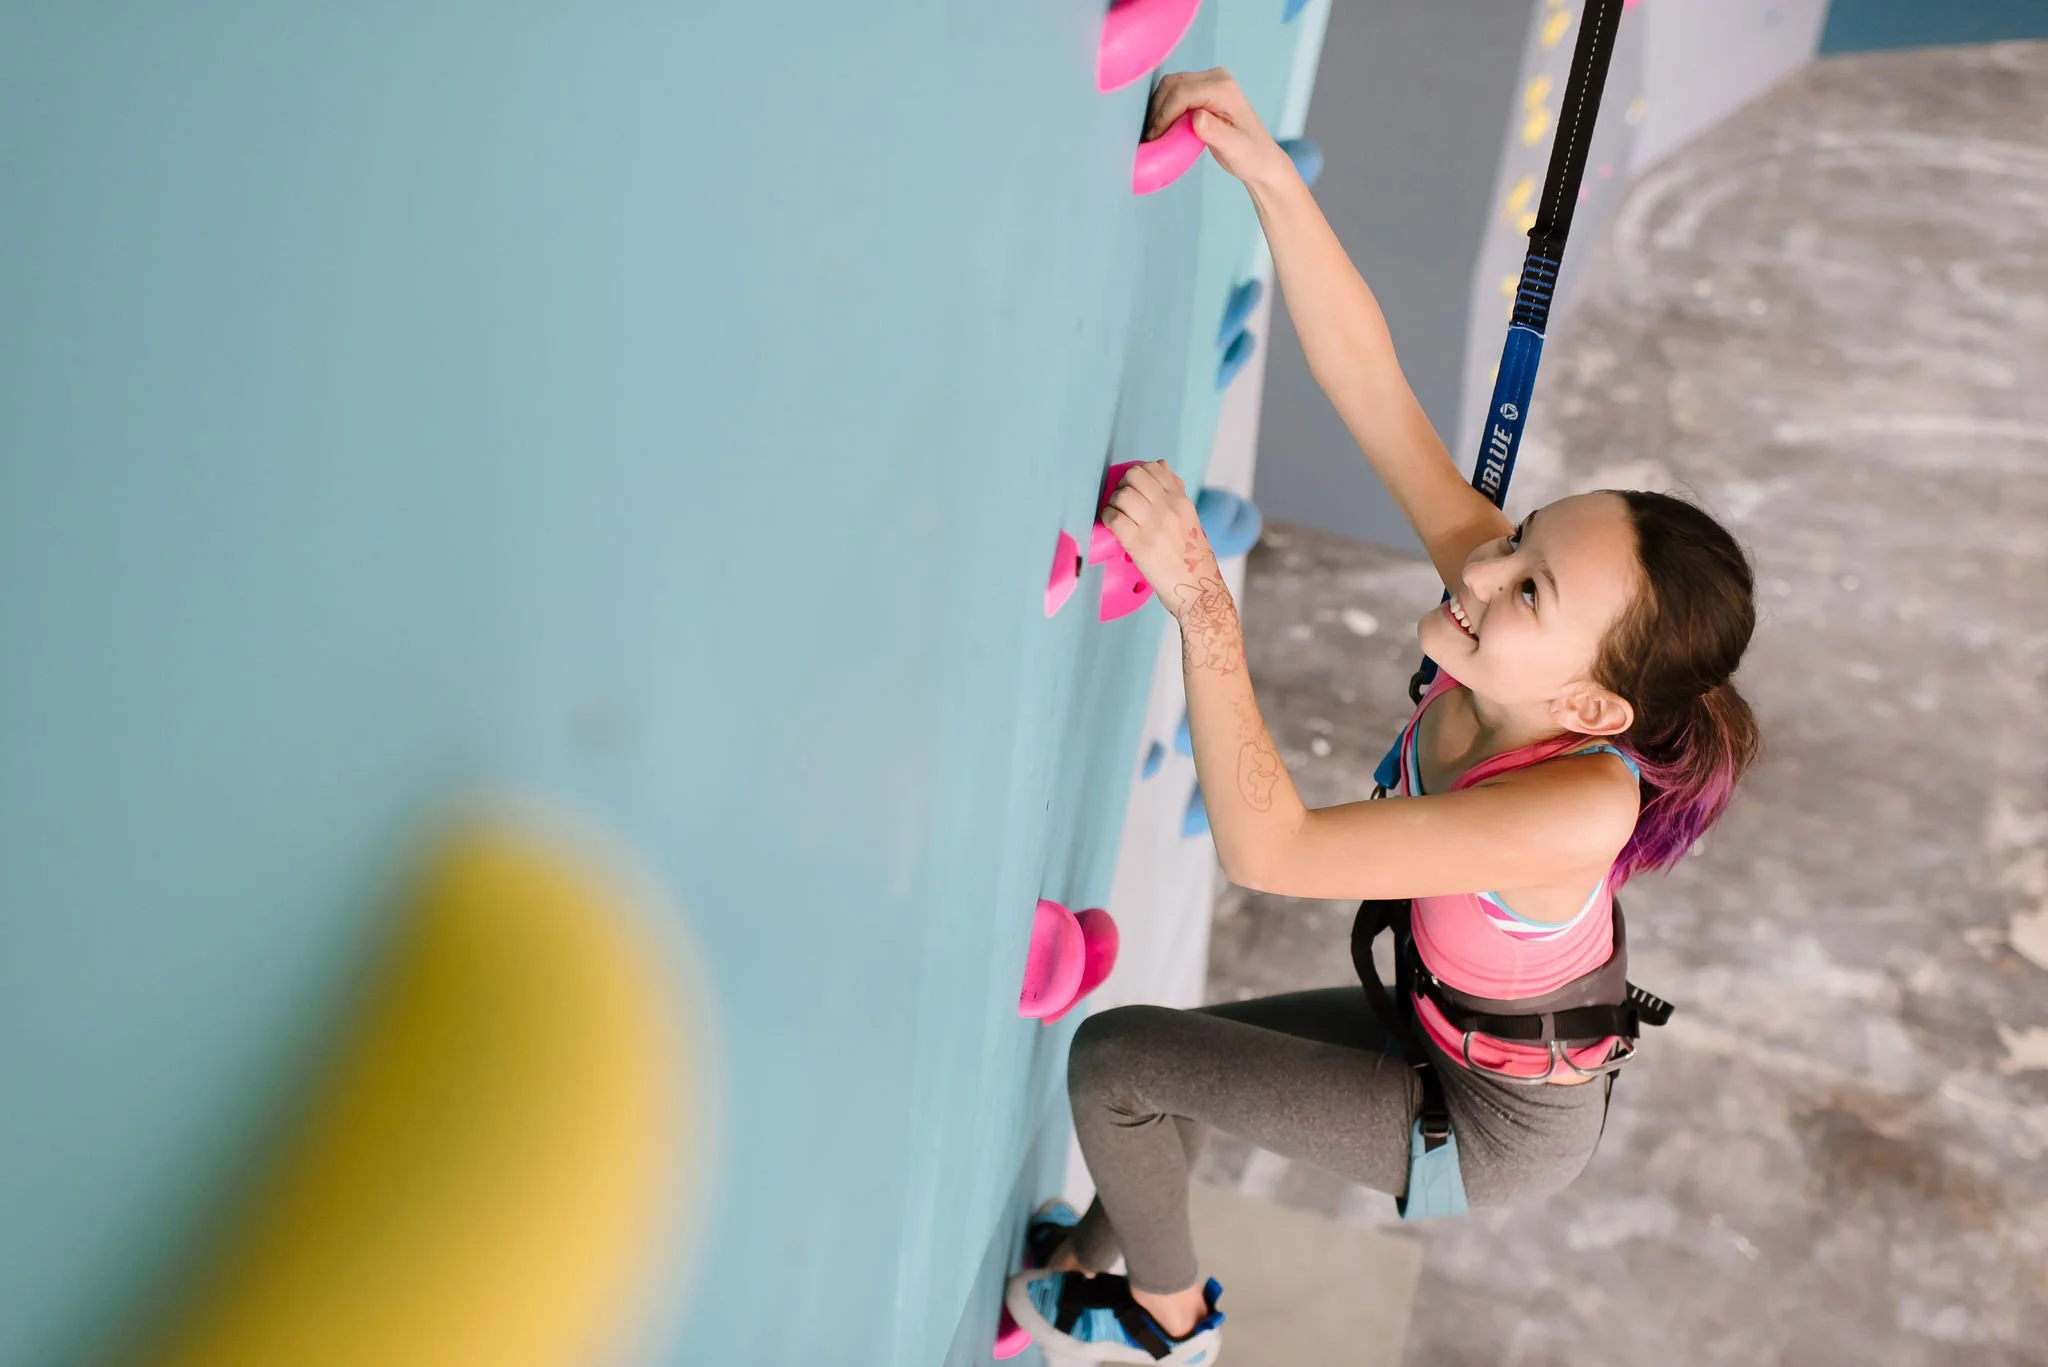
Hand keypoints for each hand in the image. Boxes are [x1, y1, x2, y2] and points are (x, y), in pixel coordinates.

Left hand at [1100, 461, 1216, 619]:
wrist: (1198, 590)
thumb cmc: (1192, 558)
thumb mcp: (1190, 518)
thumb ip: (1175, 491)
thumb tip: (1160, 464)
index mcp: (1181, 501)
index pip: (1154, 468)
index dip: (1138, 474)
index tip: (1135, 488)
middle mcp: (1168, 509)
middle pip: (1134, 476)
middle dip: (1123, 485)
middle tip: (1123, 501)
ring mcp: (1153, 526)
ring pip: (1122, 495)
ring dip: (1114, 503)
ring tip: (1117, 515)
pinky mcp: (1139, 544)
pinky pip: (1114, 518)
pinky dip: (1108, 519)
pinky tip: (1113, 527)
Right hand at [1143, 68, 1290, 188]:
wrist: (1260, 158)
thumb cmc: (1250, 156)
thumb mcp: (1235, 149)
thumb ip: (1216, 132)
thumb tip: (1196, 117)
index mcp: (1224, 89)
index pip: (1182, 92)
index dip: (1164, 113)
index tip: (1155, 137)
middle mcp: (1217, 78)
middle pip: (1173, 84)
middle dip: (1158, 109)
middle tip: (1152, 137)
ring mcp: (1209, 81)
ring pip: (1170, 86)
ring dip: (1158, 108)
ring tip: (1156, 134)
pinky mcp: (1203, 90)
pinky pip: (1175, 92)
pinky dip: (1164, 108)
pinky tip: (1163, 128)